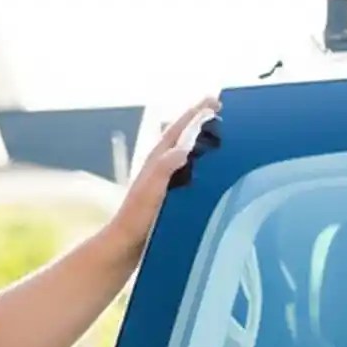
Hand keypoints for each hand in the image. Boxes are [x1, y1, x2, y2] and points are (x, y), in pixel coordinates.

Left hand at [107, 95, 221, 251]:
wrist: (125, 244)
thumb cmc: (137, 219)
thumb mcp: (151, 191)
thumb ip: (164, 168)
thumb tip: (183, 146)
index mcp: (157, 160)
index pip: (179, 130)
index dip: (196, 114)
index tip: (214, 101)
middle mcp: (160, 166)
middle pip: (183, 137)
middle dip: (200, 122)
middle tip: (220, 111)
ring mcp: (164, 180)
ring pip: (186, 153)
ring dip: (201, 141)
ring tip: (220, 134)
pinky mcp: (168, 194)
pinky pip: (189, 171)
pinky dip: (201, 163)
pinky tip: (211, 170)